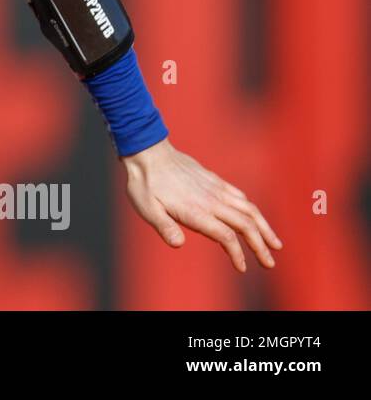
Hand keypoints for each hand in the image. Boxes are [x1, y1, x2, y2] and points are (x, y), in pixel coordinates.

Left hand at [122, 138, 282, 272]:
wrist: (148, 152)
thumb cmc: (145, 184)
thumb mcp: (146, 208)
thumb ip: (163, 226)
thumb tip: (178, 244)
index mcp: (196, 211)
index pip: (225, 236)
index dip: (237, 254)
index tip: (242, 268)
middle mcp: (212, 200)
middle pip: (245, 225)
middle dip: (260, 246)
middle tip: (270, 264)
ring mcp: (216, 189)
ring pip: (249, 210)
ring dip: (264, 229)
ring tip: (275, 244)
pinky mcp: (215, 180)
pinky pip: (240, 196)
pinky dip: (253, 210)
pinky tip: (256, 218)